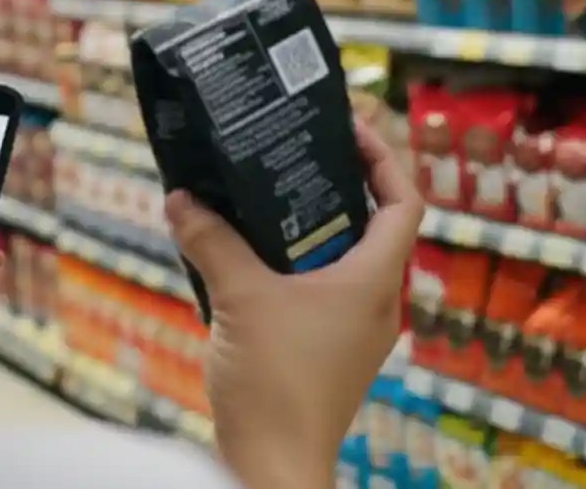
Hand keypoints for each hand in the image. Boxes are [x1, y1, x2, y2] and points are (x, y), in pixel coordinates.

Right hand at [165, 121, 421, 488]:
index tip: (348, 129)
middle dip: (333, 187)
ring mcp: (351, 331)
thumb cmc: (276, 383)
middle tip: (292, 154)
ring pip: (338, 261)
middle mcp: (374, 302)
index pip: (404, 202)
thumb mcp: (239, 297)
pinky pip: (315, 293)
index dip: (383, 158)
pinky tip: (242, 259)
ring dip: (305, 229)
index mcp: (374, 280)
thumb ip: (211, 242)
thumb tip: (181, 198)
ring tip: (260, 198)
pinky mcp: (325, 353)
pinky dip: (287, 268)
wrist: (273, 465)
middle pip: (370, 226)